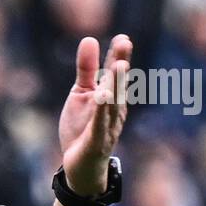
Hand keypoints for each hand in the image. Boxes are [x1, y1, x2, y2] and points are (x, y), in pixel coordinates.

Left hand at [59, 34, 131, 197]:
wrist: (80, 166)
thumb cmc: (83, 129)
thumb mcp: (81, 94)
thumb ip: (86, 69)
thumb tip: (89, 38)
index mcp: (111, 96)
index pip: (116, 73)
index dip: (119, 55)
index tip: (123, 38)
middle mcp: (113, 110)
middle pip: (118, 85)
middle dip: (121, 65)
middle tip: (125, 42)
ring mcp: (107, 127)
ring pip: (112, 104)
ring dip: (116, 85)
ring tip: (119, 65)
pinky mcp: (97, 142)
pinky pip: (100, 125)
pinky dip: (102, 112)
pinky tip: (103, 97)